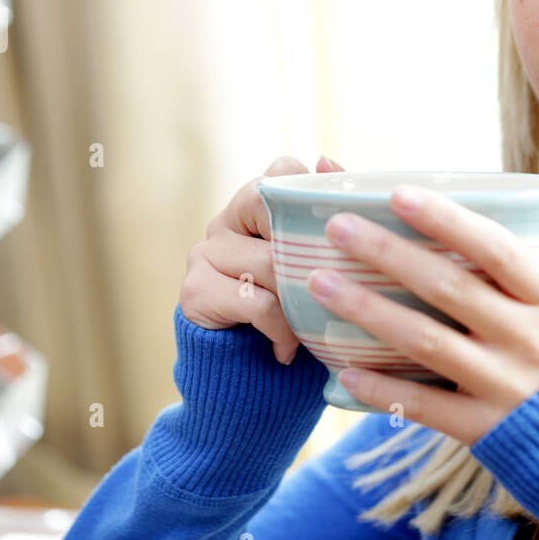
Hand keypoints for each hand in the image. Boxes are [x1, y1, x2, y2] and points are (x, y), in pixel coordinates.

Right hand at [180, 153, 344, 363]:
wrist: (251, 380)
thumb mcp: (322, 268)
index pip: (283, 169)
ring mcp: (205, 252)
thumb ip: (328, 222)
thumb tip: (325, 159)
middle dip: (303, 241)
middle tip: (329, 278)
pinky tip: (286, 350)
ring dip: (301, 299)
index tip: (343, 225)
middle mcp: (226, 221)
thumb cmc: (298, 317)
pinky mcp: (195, 290)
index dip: (312, 192)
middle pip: (267, 202)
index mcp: (257, 205)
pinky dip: (280, 329)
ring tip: (315, 327)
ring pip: (269, 260)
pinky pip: (255, 300)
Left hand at [305, 183, 538, 445]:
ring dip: (367, 311)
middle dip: (387, 253)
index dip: (448, 219)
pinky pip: (424, 408)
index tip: (399, 192)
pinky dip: (382, 391)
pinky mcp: (486, 430)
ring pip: (425, 343)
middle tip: (336, 226)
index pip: (497, 248)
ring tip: (319, 284)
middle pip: (447, 287)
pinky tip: (342, 371)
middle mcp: (528, 339)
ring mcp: (504, 386)